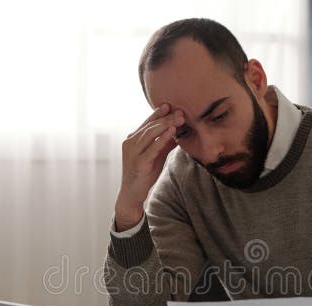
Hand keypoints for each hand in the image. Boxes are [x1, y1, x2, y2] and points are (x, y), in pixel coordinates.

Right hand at [115, 103, 184, 230]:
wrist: (132, 194)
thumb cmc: (144, 175)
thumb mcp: (157, 156)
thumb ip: (165, 144)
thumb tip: (178, 132)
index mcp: (132, 139)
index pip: (147, 123)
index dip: (158, 113)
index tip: (170, 105)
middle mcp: (130, 143)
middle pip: (150, 126)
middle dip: (166, 118)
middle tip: (180, 111)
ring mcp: (133, 152)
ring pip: (151, 134)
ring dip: (167, 125)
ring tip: (180, 118)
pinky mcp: (139, 162)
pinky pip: (153, 147)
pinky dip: (163, 138)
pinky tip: (173, 132)